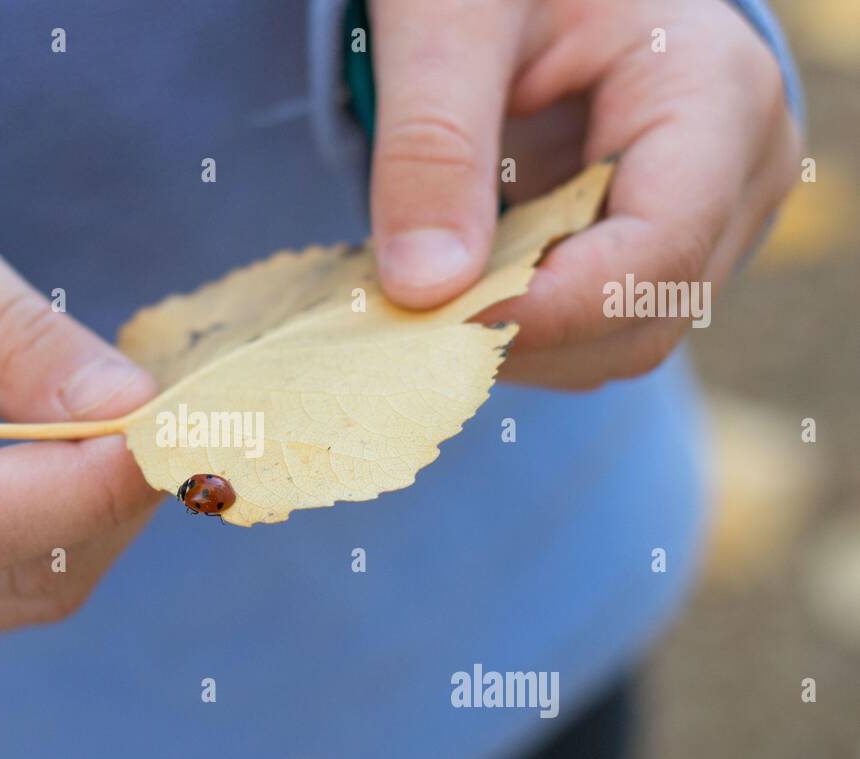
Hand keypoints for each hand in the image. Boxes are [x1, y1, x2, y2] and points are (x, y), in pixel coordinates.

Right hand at [0, 151, 158, 637]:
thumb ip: (9, 331)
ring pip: (28, 591)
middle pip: (16, 567)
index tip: (177, 429)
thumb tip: (130, 408)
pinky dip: (62, 531)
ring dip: (97, 514)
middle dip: (112, 492)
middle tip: (168, 410)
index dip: (89, 486)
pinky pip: (7, 591)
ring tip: (103, 423)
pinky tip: (54, 462)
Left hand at [369, 0, 801, 387]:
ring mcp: (709, 221)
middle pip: (638, 323)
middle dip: (517, 335)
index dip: (539, 310)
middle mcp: (739, 171)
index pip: (652, 255)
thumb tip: (422, 292)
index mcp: (713, 93)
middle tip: (402, 316)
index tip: (427, 318)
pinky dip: (515, 329)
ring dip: (511, 344)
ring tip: (422, 293)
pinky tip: (453, 288)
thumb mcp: (447, 25)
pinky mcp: (660, 249)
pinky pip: (593, 331)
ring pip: (614, 344)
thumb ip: (432, 146)